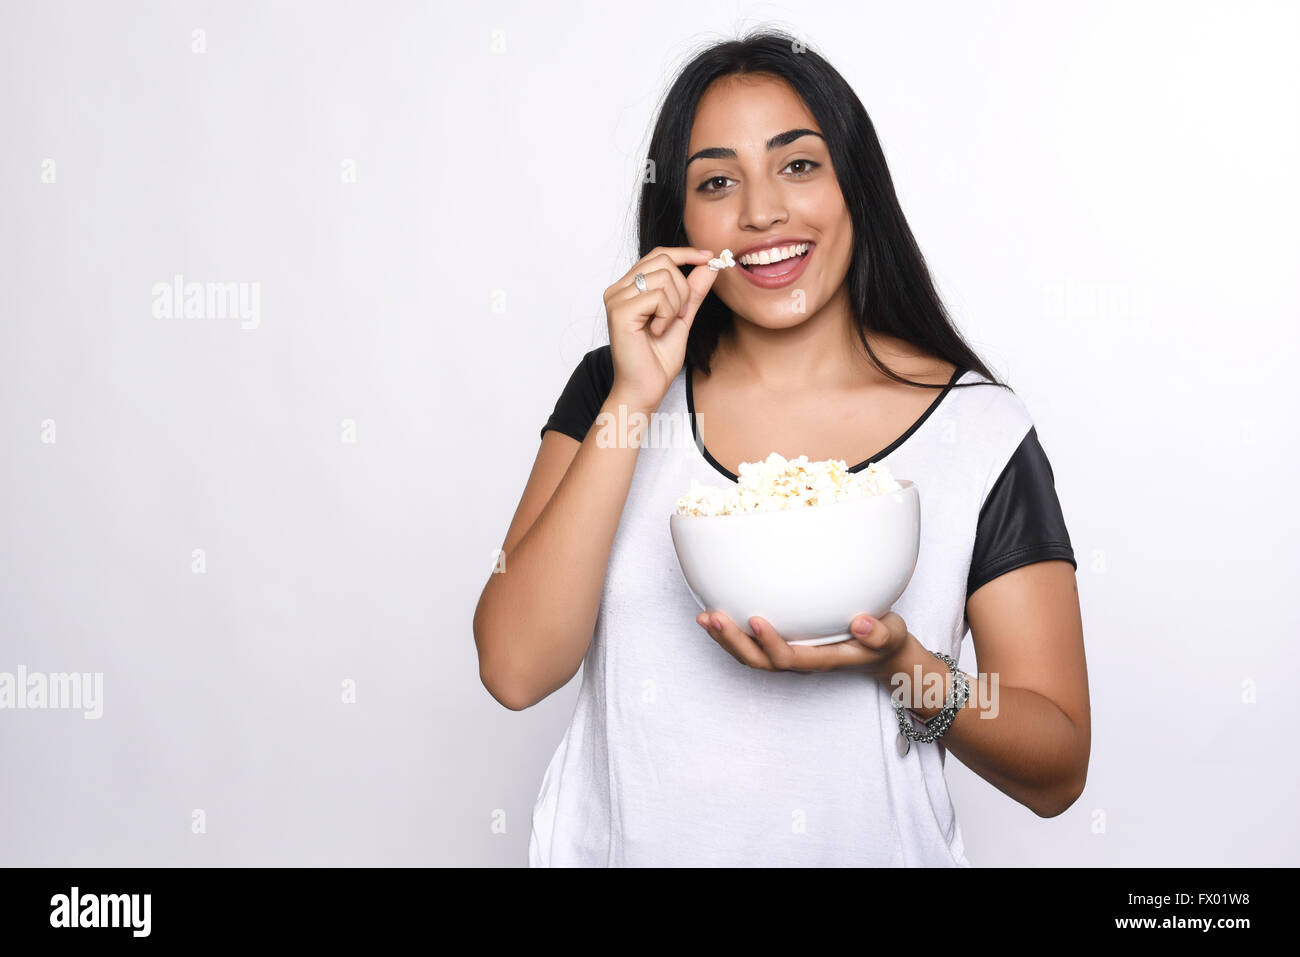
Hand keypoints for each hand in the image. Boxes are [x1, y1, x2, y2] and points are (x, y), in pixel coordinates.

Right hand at [603, 246, 719, 412]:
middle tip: (679, 315)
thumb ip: (693, 292)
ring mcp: (615, 298)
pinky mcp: (619, 311)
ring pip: (663, 277)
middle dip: (683, 288)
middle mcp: (617, 289)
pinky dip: (667, 314)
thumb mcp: (682, 318)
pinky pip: (658, 296)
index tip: (709, 258)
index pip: (658, 255)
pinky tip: (656, 331)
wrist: (645, 389)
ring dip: (675, 305)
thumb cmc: (657, 360)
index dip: (685, 253)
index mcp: (628, 288)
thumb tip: (710, 265)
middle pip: (663, 261)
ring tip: (664, 326)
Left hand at [697, 609, 912, 674]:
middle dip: (734, 641)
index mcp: (822, 660)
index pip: (789, 658)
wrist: (878, 652)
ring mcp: (789, 654)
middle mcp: (800, 661)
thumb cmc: (882, 640)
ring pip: (750, 656)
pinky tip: (715, 615)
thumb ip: (878, 632)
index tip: (756, 619)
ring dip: (725, 639)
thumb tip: (861, 623)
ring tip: (704, 617)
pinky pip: (751, 646)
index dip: (770, 643)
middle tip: (714, 616)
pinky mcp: (783, 645)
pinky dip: (731, 634)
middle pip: (759, 661)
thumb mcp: (891, 634)